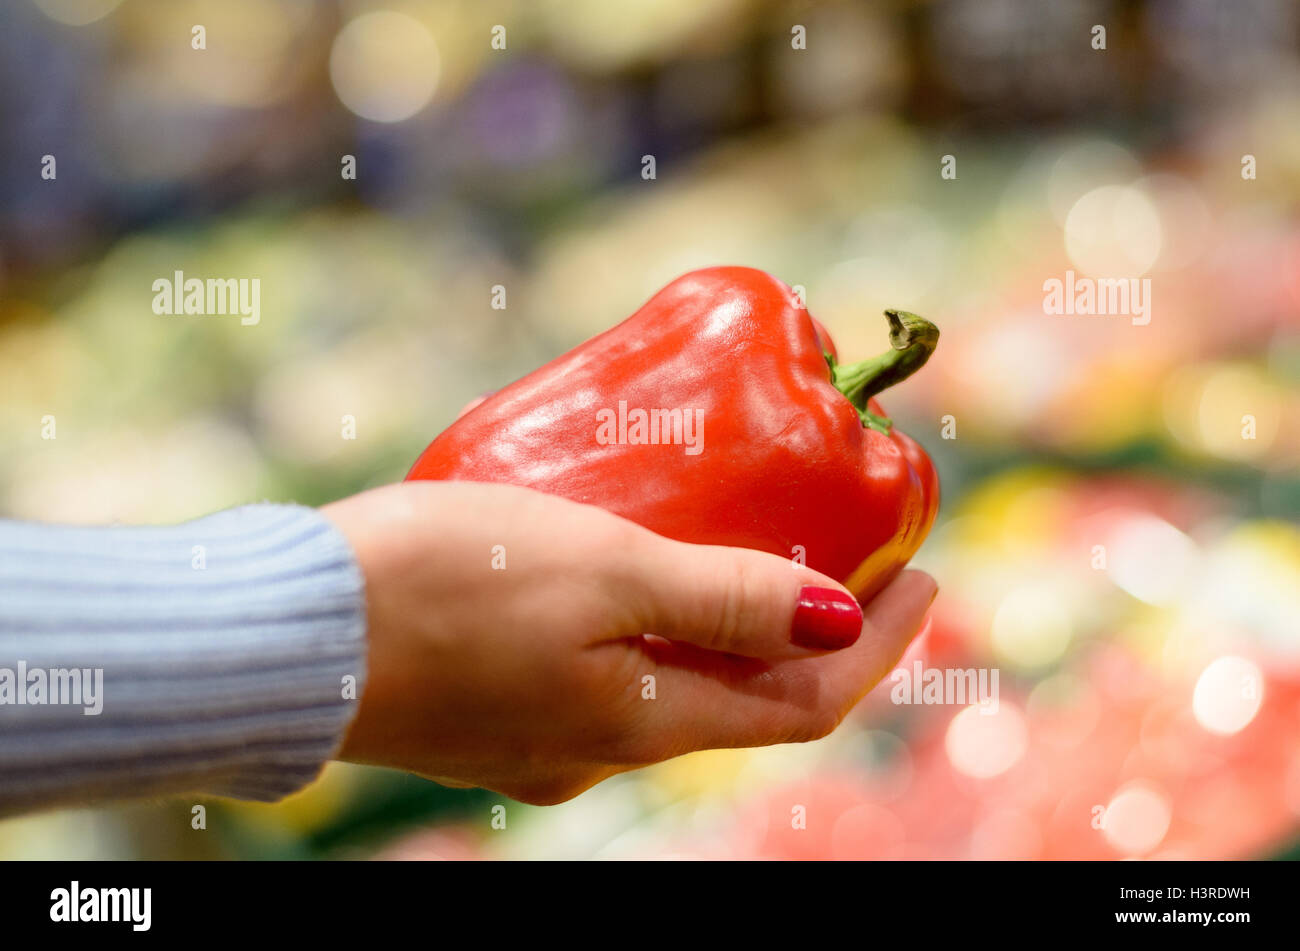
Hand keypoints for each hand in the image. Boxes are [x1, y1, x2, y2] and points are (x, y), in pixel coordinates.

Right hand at [322, 481, 935, 804]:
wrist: (285, 631)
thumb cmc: (443, 587)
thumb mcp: (602, 573)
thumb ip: (724, 599)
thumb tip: (840, 620)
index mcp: (641, 726)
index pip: (804, 703)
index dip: (880, 648)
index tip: (929, 578)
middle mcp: (603, 746)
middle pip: (745, 696)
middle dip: (814, 631)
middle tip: (856, 554)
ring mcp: (547, 729)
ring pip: (673, 679)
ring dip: (732, 621)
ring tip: (757, 538)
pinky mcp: (497, 697)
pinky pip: (609, 663)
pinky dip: (654, 618)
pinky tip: (638, 558)